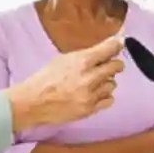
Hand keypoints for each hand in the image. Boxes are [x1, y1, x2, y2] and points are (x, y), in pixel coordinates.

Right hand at [8, 36, 124, 130]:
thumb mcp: (62, 60)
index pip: (109, 49)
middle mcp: (89, 77)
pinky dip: (104, 96)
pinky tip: (93, 94)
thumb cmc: (44, 80)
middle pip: (116, 66)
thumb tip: (101, 52)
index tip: (120, 43)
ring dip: (106, 82)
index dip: (117, 45)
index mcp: (81, 61)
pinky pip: (109, 100)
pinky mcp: (90, 109)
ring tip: (92, 83)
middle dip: (114, 64)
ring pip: (113, 84)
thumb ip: (84, 56)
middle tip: (107, 65)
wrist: (33, 102)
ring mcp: (90, 94)